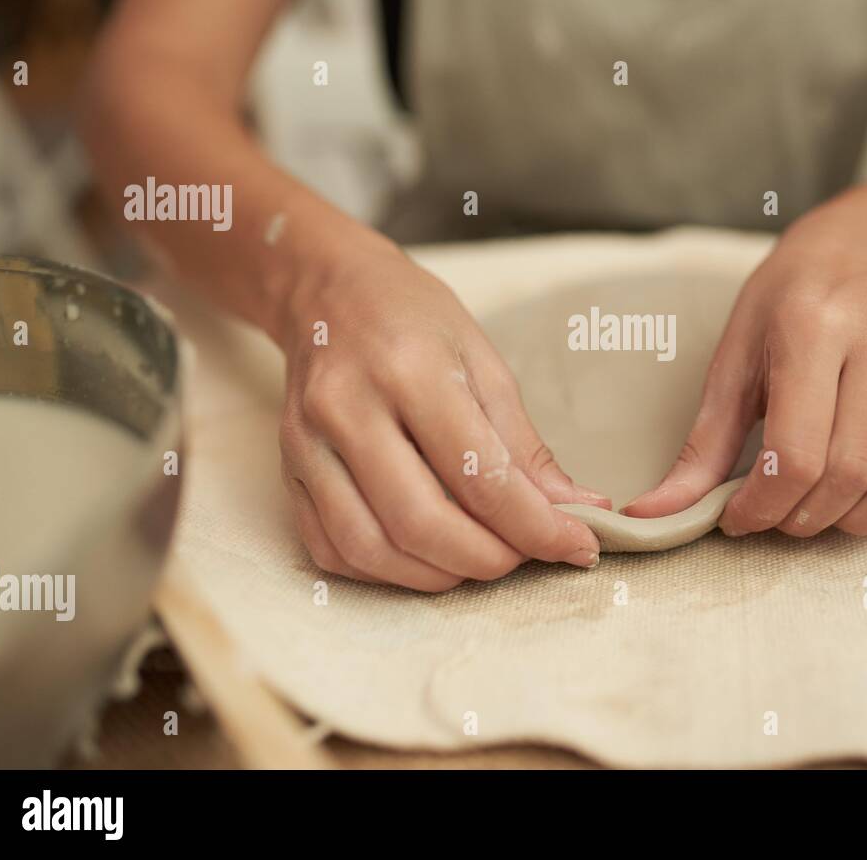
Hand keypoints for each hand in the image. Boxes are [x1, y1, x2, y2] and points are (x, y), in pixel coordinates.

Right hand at [276, 229, 606, 590]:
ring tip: (479, 559)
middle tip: (526, 557)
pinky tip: (424, 557)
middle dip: (487, 559)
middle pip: (420, 522)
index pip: (479, 477)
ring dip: (437, 575)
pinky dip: (386, 571)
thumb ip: (524, 446)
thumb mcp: (484, 362)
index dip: (536, 526)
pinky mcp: (288, 473)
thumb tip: (574, 510)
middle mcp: (348, 409)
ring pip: (370, 547)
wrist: (326, 292)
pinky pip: (332, 549)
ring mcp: (307, 445)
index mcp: (410, 369)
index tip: (577, 545)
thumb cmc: (413, 319)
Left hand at [624, 209, 866, 537]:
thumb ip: (703, 444)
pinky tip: (856, 495)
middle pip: (848, 470)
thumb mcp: (732, 359)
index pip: (795, 451)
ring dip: (852, 518)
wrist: (859, 251)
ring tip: (814, 510)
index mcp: (813, 323)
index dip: (762, 504)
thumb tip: (658, 512)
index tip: (738, 517)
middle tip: (773, 516)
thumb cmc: (785, 304)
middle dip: (802, 515)